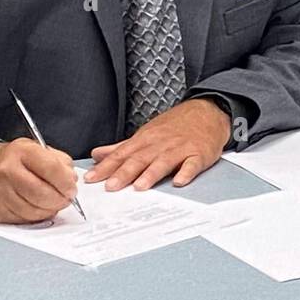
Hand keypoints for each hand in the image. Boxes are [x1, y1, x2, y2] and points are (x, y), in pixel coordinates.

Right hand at [0, 139, 77, 223]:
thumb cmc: (11, 160)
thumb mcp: (35, 149)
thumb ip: (58, 161)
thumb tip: (71, 180)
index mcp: (21, 151)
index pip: (52, 169)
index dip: (66, 183)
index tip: (72, 188)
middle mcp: (7, 171)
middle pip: (44, 194)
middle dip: (60, 200)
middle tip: (66, 199)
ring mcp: (0, 192)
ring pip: (35, 211)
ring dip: (49, 210)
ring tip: (51, 203)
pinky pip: (24, 220)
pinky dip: (35, 217)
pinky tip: (36, 208)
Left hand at [85, 97, 231, 190]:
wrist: (208, 112)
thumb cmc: (176, 126)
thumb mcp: (146, 133)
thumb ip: (122, 146)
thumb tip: (97, 154)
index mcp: (146, 139)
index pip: (122, 154)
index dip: (106, 166)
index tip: (92, 178)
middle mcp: (160, 144)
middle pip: (139, 159)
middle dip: (124, 173)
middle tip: (111, 187)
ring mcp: (180, 149)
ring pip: (163, 162)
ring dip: (151, 174)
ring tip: (140, 186)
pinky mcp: (199, 154)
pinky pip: (192, 164)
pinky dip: (186, 172)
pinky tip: (179, 181)